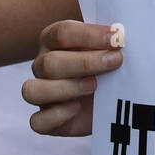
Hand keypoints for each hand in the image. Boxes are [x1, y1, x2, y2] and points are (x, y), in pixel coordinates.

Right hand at [22, 20, 121, 135]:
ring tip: (94, 86)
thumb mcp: (113, 49)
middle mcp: (42, 65)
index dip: (90, 35)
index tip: (117, 39)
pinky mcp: (45, 120)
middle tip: (115, 61)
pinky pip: (37, 122)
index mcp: (54, 40)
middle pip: (49, 62)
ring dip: (66, 88)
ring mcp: (40, 93)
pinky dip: (56, 116)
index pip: (63, 33)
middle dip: (85, 62)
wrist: (114, 100)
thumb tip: (122, 35)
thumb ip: (113, 40)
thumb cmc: (111, 67)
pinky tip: (77, 108)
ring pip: (33, 91)